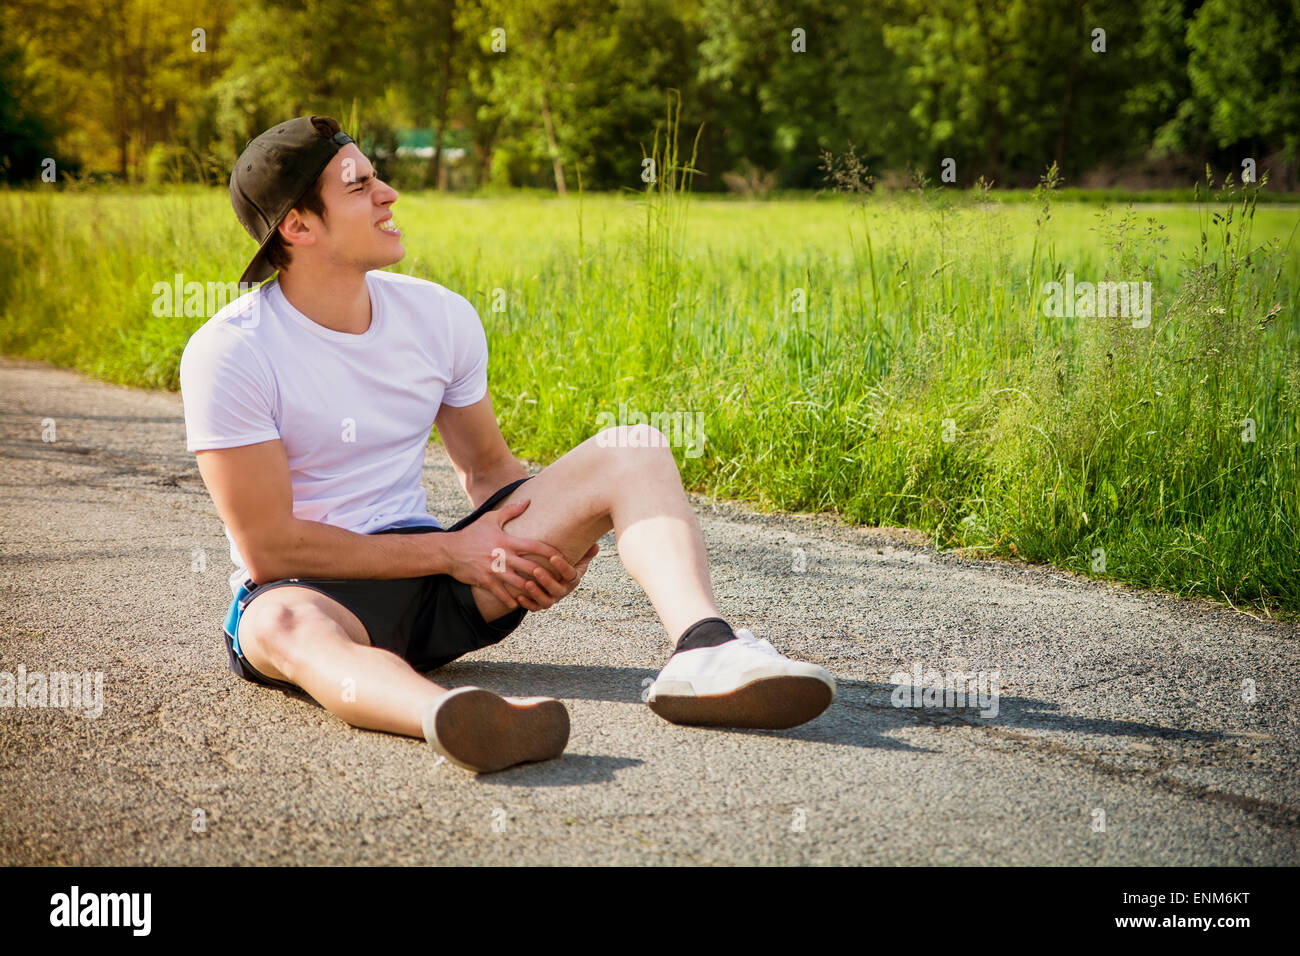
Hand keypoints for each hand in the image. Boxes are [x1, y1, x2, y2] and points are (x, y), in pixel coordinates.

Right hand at [443, 498, 585, 611]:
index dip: (551, 552)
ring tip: (544, 593)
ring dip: (533, 590)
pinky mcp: (485, 582)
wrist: (449, 551)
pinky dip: (513, 600)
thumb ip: (511, 511)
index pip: (535, 547)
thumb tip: (528, 500)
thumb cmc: (472, 534)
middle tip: (558, 580)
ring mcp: (494, 571)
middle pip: (531, 568)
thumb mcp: (491, 519)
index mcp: (507, 541)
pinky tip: (521, 603)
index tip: (563, 557)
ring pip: (520, 584)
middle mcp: (503, 556)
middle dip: (547, 575)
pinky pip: (503, 595)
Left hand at [508, 541, 598, 611]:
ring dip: (536, 594)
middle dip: (547, 581)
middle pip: (557, 590)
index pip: (570, 574)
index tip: (553, 557)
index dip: (563, 567)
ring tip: (527, 584)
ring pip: (546, 602)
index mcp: (572, 579)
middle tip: (536, 570)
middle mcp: (563, 591)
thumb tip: (596, 545)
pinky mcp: (540, 605)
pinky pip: (535, 608)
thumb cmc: (565, 564)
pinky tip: (519, 597)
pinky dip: (527, 604)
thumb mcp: (577, 558)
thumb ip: (585, 552)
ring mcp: (552, 599)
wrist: (556, 578)